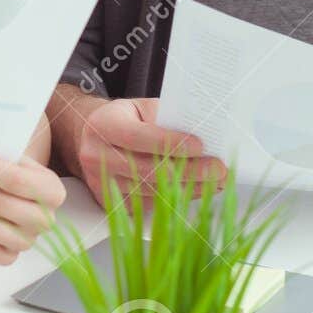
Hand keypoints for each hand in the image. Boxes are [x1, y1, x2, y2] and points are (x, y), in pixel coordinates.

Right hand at [74, 97, 225, 208]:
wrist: (94, 138)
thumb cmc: (125, 119)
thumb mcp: (141, 108)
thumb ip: (166, 118)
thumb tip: (203, 132)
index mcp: (103, 126)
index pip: (137, 137)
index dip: (170, 143)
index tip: (200, 145)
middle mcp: (97, 157)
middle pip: (147, 169)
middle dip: (189, 170)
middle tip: (218, 169)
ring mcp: (102, 183)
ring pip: (151, 191)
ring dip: (188, 188)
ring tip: (215, 181)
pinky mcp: (112, 203)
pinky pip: (149, 204)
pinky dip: (177, 198)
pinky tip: (197, 190)